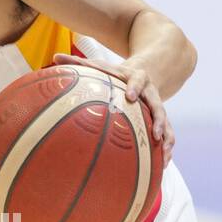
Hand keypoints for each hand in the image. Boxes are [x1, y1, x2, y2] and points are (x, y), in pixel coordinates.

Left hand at [54, 53, 174, 164]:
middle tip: (155, 133)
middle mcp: (151, 93)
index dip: (134, 87)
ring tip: (165, 153)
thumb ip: (79, 63)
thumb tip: (55, 56)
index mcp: (137, 78)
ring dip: (166, 137)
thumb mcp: (101, 65)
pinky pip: (167, 134)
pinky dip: (166, 149)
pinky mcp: (160, 119)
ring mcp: (157, 107)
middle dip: (159, 119)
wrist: (144, 72)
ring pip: (166, 123)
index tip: (129, 96)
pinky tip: (162, 164)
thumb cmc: (116, 74)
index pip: (138, 80)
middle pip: (158, 105)